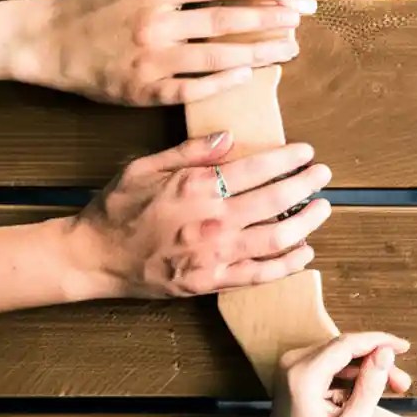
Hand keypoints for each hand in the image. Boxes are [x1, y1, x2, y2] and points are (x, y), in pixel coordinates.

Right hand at [8, 0, 313, 105]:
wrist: (46, 41)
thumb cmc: (93, 2)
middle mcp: (156, 23)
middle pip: (226, 21)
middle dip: (270, 19)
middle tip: (300, 19)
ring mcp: (151, 59)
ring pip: (217, 57)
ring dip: (258, 54)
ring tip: (288, 49)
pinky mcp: (144, 89)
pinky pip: (192, 88)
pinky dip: (222, 83)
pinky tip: (246, 76)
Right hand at [70, 132, 332, 297]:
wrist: (94, 257)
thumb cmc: (117, 208)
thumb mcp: (145, 167)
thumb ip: (190, 151)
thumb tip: (229, 136)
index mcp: (196, 187)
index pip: (257, 168)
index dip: (288, 160)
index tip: (306, 153)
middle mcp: (211, 220)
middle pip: (275, 200)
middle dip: (306, 185)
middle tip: (322, 175)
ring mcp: (214, 254)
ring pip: (277, 238)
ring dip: (307, 222)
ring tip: (322, 208)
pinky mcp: (212, 281)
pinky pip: (260, 274)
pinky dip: (288, 264)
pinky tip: (305, 251)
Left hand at [270, 333, 413, 416]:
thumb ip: (370, 387)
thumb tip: (386, 353)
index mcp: (303, 376)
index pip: (348, 343)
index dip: (380, 341)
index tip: (402, 347)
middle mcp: (293, 365)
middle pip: (345, 349)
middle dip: (376, 361)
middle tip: (400, 380)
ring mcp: (292, 368)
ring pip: (340, 356)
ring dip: (366, 369)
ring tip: (391, 387)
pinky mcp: (295, 375)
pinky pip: (330, 365)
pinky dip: (351, 376)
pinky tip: (367, 389)